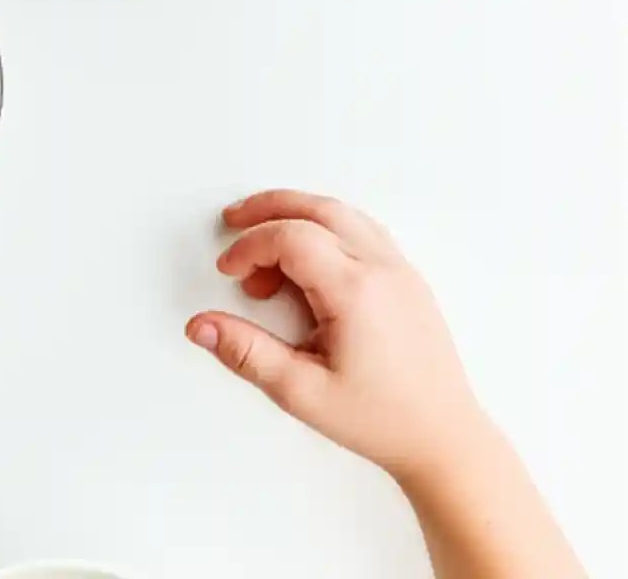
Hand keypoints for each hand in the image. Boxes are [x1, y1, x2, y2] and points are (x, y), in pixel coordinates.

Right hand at [185, 189, 488, 477]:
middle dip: (268, 209)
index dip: (249, 246)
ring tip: (265, 240)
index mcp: (356, 292)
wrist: (443, 437)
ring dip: (299, 215)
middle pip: (318, 210)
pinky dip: (327, 229)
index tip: (228, 272)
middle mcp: (383, 270)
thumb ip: (246, 352)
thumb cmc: (381, 419)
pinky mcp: (408, 282)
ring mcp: (401, 272)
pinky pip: (364, 232)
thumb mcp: (300, 392)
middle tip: (234, 220)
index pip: (290, 237)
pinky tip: (307, 259)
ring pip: (344, 215)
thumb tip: (201, 326)